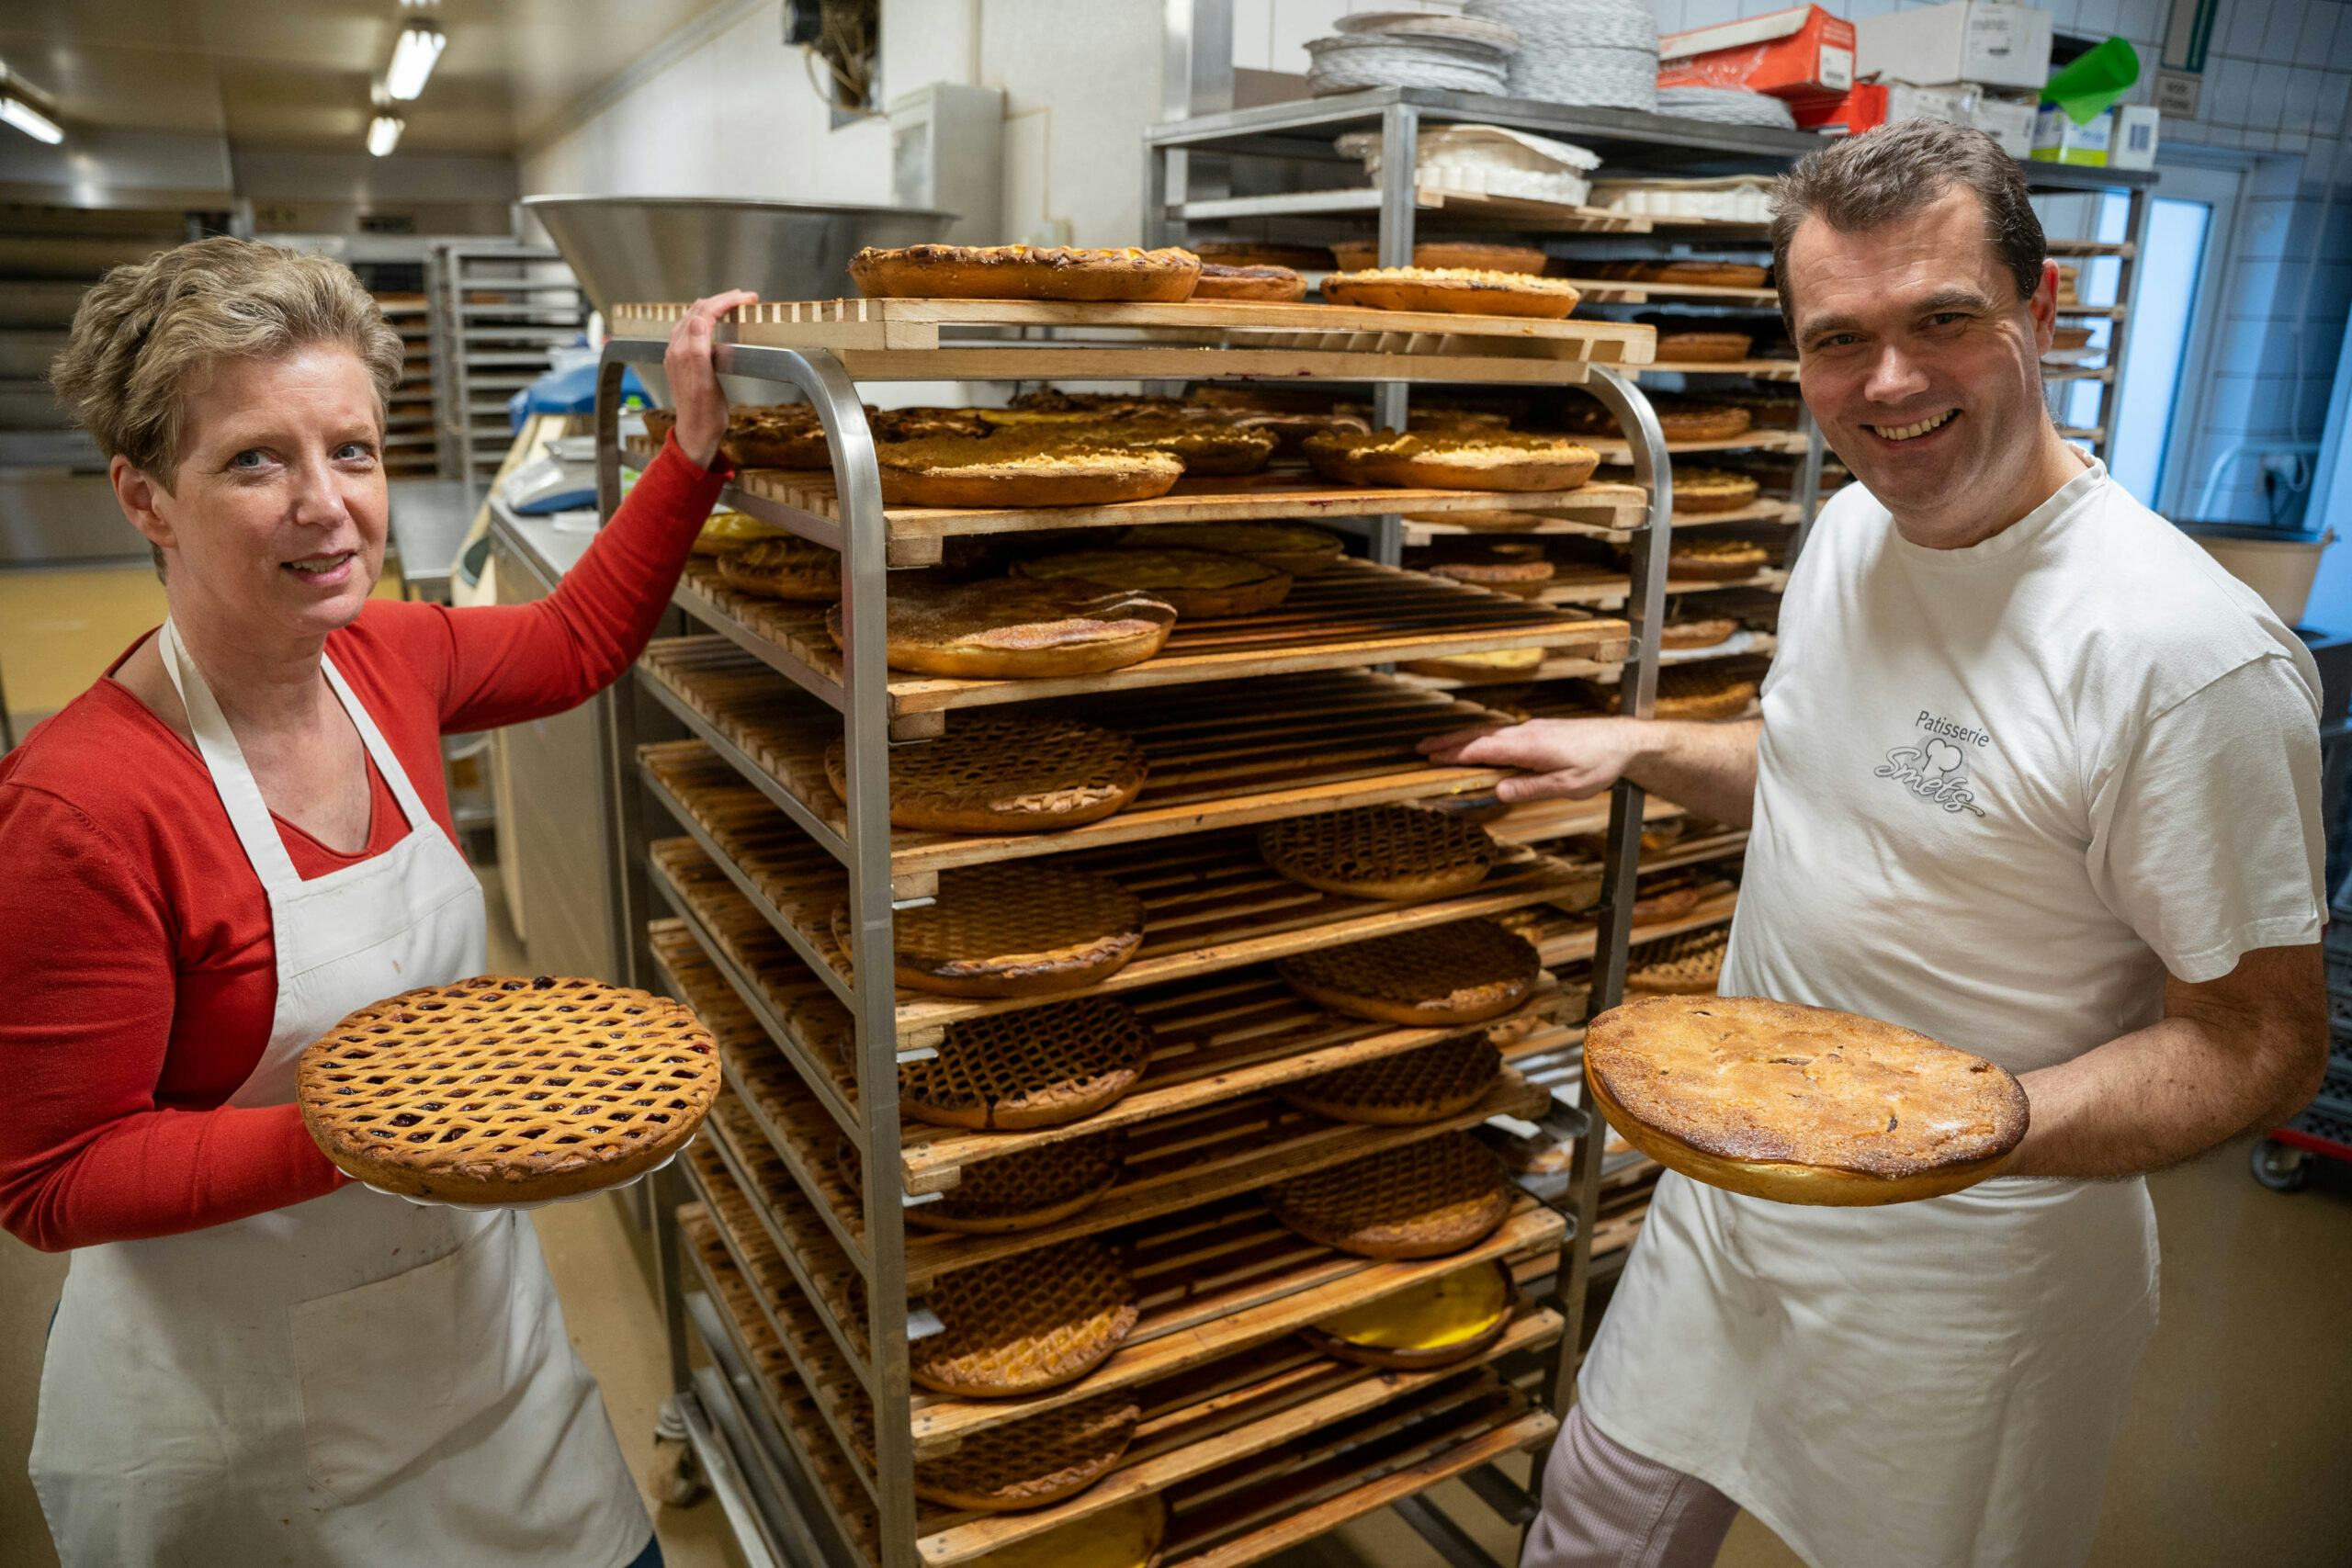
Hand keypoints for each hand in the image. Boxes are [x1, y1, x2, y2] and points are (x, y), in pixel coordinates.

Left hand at [664, 289, 758, 468]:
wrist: (696, 434)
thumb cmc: (705, 415)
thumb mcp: (706, 385)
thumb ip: (698, 351)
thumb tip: (697, 320)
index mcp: (684, 352)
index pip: (704, 313)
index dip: (726, 302)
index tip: (748, 299)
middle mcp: (677, 349)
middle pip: (697, 311)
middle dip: (722, 299)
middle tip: (746, 297)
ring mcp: (677, 354)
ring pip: (693, 317)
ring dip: (713, 306)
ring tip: (733, 304)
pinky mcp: (682, 361)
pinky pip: (691, 329)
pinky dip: (706, 318)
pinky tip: (714, 322)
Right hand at [1418, 717, 1647, 802]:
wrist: (1623, 741)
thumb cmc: (1598, 764)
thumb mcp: (1567, 786)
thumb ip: (1531, 788)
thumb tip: (1498, 791)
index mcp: (1529, 746)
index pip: (1483, 749)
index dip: (1455, 754)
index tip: (1431, 757)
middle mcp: (1525, 732)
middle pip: (1479, 736)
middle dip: (1448, 742)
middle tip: (1421, 748)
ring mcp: (1530, 729)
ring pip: (1488, 732)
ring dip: (1461, 739)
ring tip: (1439, 746)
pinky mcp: (1537, 730)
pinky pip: (1500, 733)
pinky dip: (1480, 738)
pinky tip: (1475, 744)